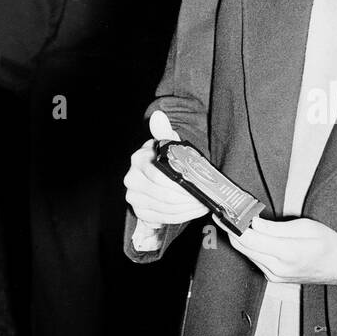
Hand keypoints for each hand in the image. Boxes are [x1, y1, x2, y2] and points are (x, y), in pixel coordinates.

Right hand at [123, 110, 208, 224]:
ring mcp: (133, 197)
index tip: (199, 186)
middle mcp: (131, 179)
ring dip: (187, 209)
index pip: (159, 177)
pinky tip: (192, 211)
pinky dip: (180, 217)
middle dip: (187, 198)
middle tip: (205, 198)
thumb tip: (158, 116)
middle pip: (163, 195)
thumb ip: (163, 130)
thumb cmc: (166, 157)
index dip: (181, 184)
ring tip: (202, 204)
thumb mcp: (167, 142)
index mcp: (138, 160)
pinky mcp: (139, 212)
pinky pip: (162, 218)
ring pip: (165, 208)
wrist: (159, 172)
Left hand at [217, 215, 336, 284]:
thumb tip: (253, 223)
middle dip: (230, 231)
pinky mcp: (273, 278)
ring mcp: (274, 275)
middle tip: (221, 215)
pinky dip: (249, 247)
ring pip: (247, 255)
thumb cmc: (328, 244)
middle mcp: (277, 268)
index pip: (249, 239)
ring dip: (238, 239)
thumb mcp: (304, 227)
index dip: (232, 226)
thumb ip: (275, 228)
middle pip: (243, 248)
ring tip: (233, 222)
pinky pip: (255, 260)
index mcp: (286, 253)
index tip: (222, 214)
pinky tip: (248, 236)